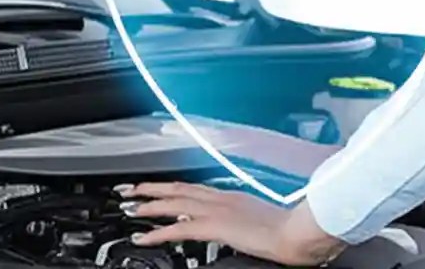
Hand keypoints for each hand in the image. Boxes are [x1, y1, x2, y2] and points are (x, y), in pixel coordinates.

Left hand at [115, 182, 346, 265]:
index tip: (155, 190)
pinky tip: (143, 236)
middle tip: (127, 191)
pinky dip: (158, 232)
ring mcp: (218, 210)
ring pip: (174, 203)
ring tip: (127, 207)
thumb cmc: (289, 229)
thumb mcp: (262, 222)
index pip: (194, 189)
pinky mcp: (216, 226)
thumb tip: (237, 228)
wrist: (298, 232)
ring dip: (148, 205)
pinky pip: (179, 230)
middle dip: (151, 189)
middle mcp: (222, 198)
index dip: (171, 188)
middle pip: (178, 189)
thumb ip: (244, 222)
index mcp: (233, 197)